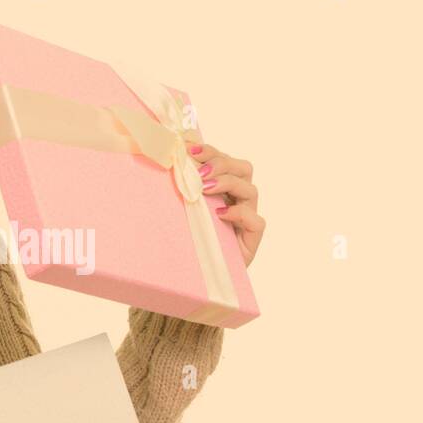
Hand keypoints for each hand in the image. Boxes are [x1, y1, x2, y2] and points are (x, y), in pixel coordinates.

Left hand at [189, 141, 264, 267]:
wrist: (199, 274)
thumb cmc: (190, 240)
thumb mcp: (183, 210)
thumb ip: (183, 189)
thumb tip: (167, 163)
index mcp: (225, 188)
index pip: (226, 160)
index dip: (211, 151)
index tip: (189, 149)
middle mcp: (239, 200)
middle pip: (244, 169)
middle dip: (221, 163)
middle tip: (200, 172)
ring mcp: (248, 218)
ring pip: (251, 190)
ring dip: (227, 183)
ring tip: (205, 189)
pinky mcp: (252, 238)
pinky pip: (255, 220)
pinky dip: (238, 214)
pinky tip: (220, 215)